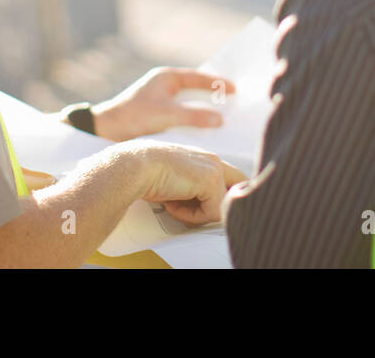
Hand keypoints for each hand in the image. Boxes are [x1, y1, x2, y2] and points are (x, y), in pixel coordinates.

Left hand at [91, 67, 236, 141]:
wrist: (103, 133)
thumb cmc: (132, 117)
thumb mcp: (166, 115)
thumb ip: (193, 116)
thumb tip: (219, 119)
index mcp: (166, 78)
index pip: (197, 77)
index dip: (217, 83)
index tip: (235, 89)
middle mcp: (164, 87)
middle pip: (195, 90)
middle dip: (213, 97)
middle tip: (234, 104)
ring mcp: (161, 102)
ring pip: (189, 105)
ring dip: (203, 112)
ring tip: (223, 121)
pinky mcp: (158, 118)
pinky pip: (182, 117)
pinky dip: (193, 123)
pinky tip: (202, 134)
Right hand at [125, 141, 247, 225]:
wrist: (134, 167)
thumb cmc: (147, 174)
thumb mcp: (175, 180)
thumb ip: (193, 189)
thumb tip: (207, 209)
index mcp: (204, 158)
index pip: (229, 180)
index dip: (221, 198)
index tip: (198, 208)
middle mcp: (213, 160)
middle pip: (240, 188)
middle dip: (224, 205)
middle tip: (199, 212)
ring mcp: (215, 168)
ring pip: (221, 206)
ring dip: (197, 213)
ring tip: (173, 204)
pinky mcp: (211, 181)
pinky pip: (211, 213)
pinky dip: (191, 216)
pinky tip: (172, 205)